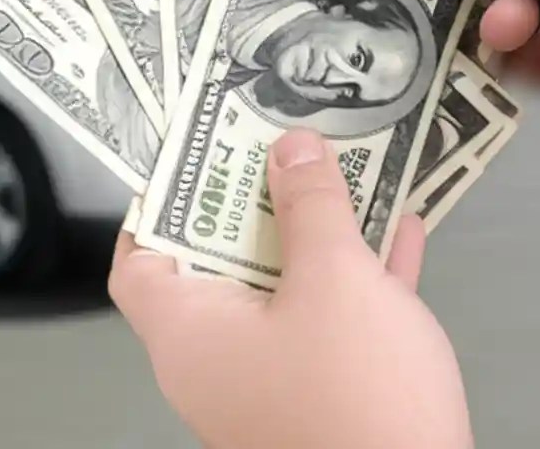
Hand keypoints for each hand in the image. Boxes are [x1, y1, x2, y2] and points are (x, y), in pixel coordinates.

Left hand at [110, 130, 471, 448]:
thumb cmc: (356, 394)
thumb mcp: (335, 280)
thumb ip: (311, 206)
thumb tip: (290, 146)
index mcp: (189, 332)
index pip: (139, 262)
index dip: (158, 205)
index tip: (195, 158)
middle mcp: (217, 359)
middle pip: (220, 263)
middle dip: (257, 200)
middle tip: (283, 143)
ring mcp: (271, 381)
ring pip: (283, 288)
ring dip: (316, 233)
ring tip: (346, 170)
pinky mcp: (322, 397)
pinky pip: (329, 321)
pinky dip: (357, 277)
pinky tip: (401, 229)